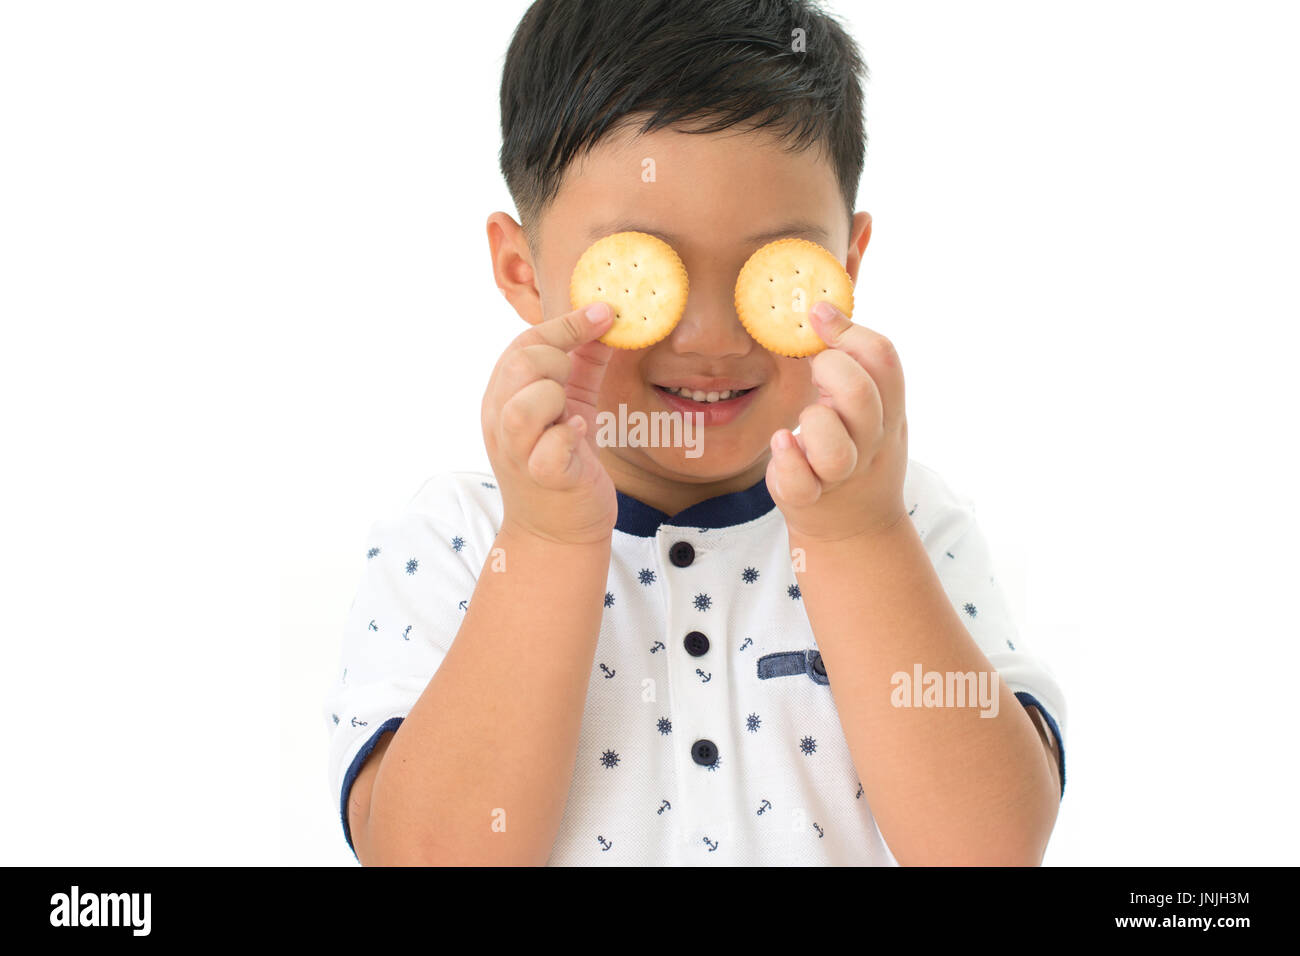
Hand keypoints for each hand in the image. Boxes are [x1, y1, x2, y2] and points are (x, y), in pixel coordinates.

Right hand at [482, 302, 618, 545]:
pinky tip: (580, 438)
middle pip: (522, 365)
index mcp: (503, 396)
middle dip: (559, 361)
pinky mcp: (542, 478)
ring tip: (569, 415)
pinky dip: (570, 436)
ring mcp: (517, 452)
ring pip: (526, 404)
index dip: (567, 323)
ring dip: (557, 399)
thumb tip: (607, 319)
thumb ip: (583, 363)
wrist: (558, 530)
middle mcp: (500, 421)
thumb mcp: (572, 404)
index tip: (606, 312)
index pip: (524, 343)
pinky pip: (551, 447)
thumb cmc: (563, 461)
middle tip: (574, 382)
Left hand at [766, 300, 908, 543]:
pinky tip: (782, 442)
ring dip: (815, 421)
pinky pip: (801, 482)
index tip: (817, 314)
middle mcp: (870, 441)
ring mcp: (841, 473)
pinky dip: (789, 462)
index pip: (883, 359)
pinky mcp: (809, 498)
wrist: (857, 527)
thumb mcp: (871, 406)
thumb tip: (821, 308)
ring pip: (835, 448)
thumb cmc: (856, 449)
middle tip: (814, 370)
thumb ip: (855, 362)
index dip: (849, 330)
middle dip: (831, 369)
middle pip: (860, 395)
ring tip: (802, 418)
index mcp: (888, 409)